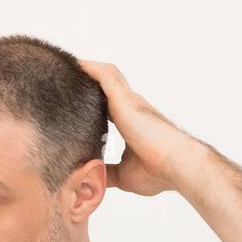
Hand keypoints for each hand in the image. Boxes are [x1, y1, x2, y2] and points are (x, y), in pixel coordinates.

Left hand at [78, 59, 200, 196]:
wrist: (175, 165)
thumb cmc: (157, 171)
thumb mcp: (123, 174)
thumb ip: (107, 173)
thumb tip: (92, 177)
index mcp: (130, 123)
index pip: (108, 107)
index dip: (92, 103)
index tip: (74, 104)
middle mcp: (131, 108)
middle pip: (107, 87)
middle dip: (89, 81)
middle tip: (66, 79)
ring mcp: (129, 102)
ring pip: (106, 76)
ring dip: (88, 70)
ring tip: (67, 65)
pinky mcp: (125, 100)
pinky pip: (104, 75)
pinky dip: (89, 68)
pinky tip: (74, 64)